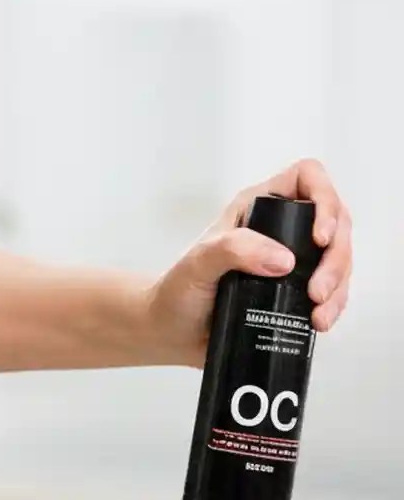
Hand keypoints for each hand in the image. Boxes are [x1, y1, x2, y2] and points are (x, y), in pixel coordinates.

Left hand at [147, 158, 352, 366]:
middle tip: (317, 292)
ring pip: (339, 259)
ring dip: (339, 286)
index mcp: (256, 208)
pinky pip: (332, 290)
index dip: (325, 199)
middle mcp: (279, 229)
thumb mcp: (197, 264)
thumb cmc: (177, 290)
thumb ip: (232, 250)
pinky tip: (320, 323)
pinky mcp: (296, 291)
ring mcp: (291, 260)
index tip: (320, 238)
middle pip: (336, 223)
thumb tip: (285, 260)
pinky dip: (335, 305)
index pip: (307, 178)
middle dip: (337, 258)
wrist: (171, 331)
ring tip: (318, 316)